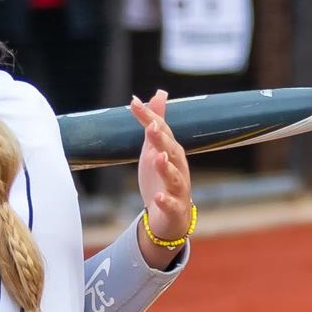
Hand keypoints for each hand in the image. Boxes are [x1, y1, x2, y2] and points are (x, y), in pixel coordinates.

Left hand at [130, 90, 192, 264]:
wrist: (170, 218)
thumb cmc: (163, 179)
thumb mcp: (155, 148)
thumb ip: (156, 123)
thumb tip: (158, 93)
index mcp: (171, 152)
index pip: (161, 131)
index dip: (148, 117)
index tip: (134, 103)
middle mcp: (178, 168)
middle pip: (172, 151)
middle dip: (162, 139)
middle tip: (151, 126)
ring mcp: (178, 189)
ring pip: (175, 177)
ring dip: (166, 168)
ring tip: (157, 157)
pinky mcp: (174, 209)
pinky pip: (172, 204)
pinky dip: (166, 200)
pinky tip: (158, 197)